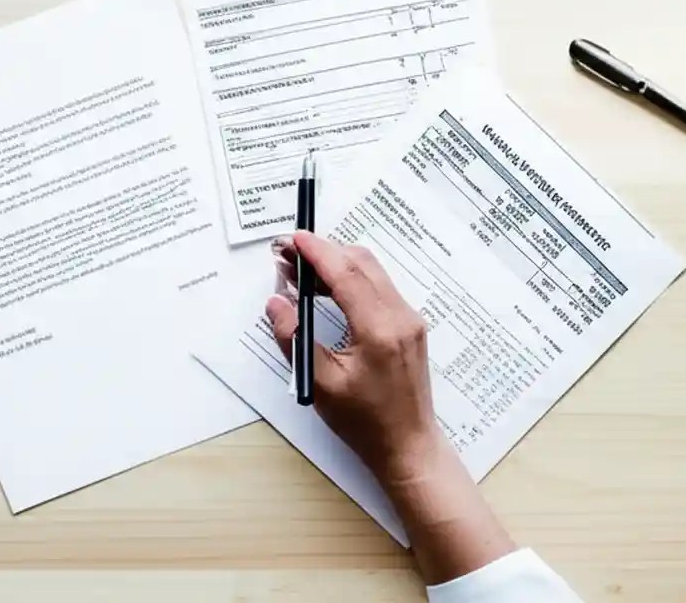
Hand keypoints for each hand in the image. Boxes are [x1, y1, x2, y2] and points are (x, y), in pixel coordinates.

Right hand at [266, 231, 438, 483]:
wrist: (408, 446)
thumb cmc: (365, 423)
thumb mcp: (320, 383)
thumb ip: (295, 338)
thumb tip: (276, 303)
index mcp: (379, 331)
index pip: (346, 275)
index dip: (317, 251)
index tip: (292, 238)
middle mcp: (400, 317)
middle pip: (361, 264)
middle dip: (324, 252)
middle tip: (288, 254)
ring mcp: (409, 320)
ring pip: (372, 272)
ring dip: (337, 264)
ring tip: (300, 271)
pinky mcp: (409, 326)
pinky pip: (379, 288)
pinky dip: (351, 280)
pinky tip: (326, 290)